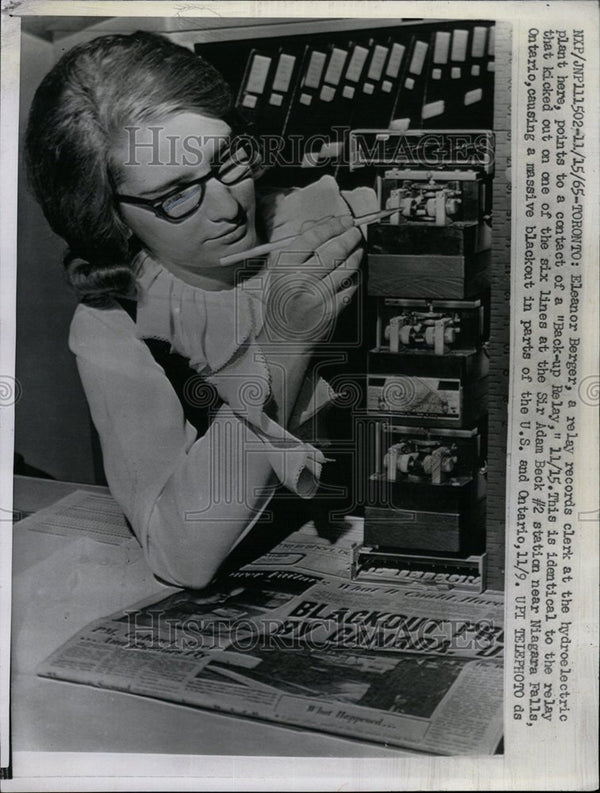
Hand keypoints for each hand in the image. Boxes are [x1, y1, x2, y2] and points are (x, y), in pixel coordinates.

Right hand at [263, 215, 362, 346]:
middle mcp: (299, 280)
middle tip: (355, 233)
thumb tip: (324, 222)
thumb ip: (302, 242)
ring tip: (357, 250)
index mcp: (284, 267)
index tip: (344, 221)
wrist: (285, 335)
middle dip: (350, 237)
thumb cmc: (285, 299)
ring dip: (357, 255)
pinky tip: (352, 273)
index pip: (312, 237)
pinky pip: (350, 287)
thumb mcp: (283, 269)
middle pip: (333, 250)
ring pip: (346, 268)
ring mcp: (316, 296)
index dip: (332, 226)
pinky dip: (354, 277)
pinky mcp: (330, 310)